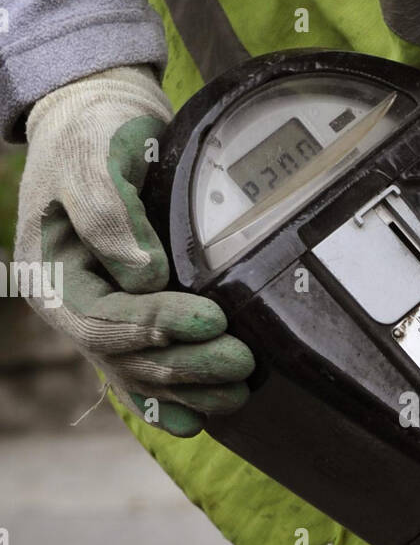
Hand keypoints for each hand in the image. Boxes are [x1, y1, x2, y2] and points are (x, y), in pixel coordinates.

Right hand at [14, 65, 253, 435]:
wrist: (103, 123)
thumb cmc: (94, 135)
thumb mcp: (94, 159)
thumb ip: (110, 215)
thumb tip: (145, 275)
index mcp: (52, 275)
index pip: (101, 319)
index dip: (157, 326)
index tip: (213, 318)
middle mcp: (74, 306)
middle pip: (126, 356)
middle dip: (185, 365)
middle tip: (241, 363)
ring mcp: (101, 316)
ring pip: (140, 371)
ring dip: (189, 387)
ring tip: (238, 392)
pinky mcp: (129, 318)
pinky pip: (143, 373)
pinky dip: (169, 400)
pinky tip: (198, 421)